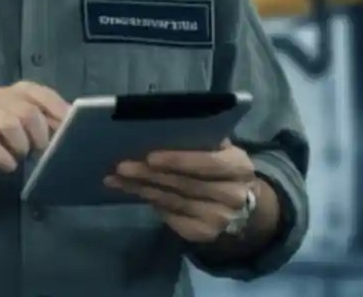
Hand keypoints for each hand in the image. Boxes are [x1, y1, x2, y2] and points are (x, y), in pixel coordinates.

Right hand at [0, 81, 69, 172]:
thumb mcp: (21, 123)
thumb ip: (44, 122)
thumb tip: (73, 129)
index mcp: (18, 91)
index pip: (43, 94)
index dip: (59, 112)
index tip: (70, 131)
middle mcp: (1, 96)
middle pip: (29, 112)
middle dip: (40, 136)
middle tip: (40, 151)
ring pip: (9, 124)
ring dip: (21, 146)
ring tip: (21, 157)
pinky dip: (2, 156)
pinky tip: (8, 165)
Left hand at [103, 138, 257, 243]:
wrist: (244, 208)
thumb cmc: (224, 169)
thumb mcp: (222, 150)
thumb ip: (202, 140)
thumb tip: (161, 128)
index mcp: (238, 166)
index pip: (207, 163)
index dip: (178, 160)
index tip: (150, 157)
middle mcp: (233, 196)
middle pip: (184, 185)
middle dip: (149, 175)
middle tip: (121, 167)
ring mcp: (219, 219)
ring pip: (173, 202)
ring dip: (143, 189)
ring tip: (118, 179)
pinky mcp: (204, 234)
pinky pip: (172, 217)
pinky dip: (152, 204)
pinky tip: (136, 192)